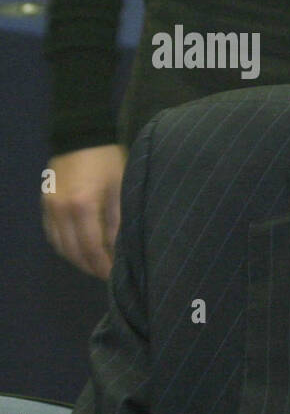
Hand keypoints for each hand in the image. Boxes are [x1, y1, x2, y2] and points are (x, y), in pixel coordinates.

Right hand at [41, 144, 126, 279]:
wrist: (81, 137)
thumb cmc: (108, 161)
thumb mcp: (120, 189)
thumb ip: (118, 221)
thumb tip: (117, 249)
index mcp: (82, 206)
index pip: (92, 248)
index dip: (102, 266)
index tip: (114, 276)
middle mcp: (60, 211)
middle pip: (72, 251)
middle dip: (90, 267)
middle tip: (106, 275)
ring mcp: (49, 208)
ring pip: (59, 245)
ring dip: (76, 259)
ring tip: (94, 265)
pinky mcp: (45, 204)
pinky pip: (52, 234)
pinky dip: (64, 246)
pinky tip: (78, 249)